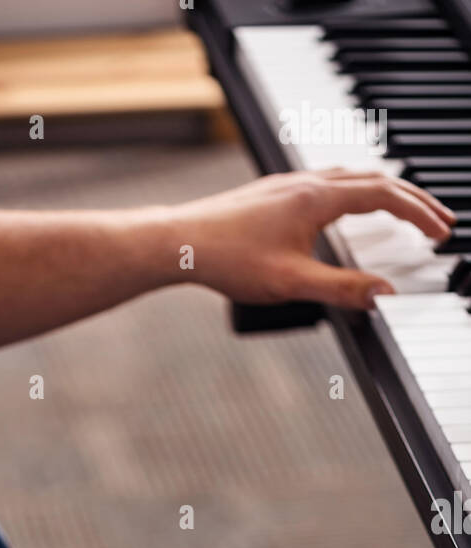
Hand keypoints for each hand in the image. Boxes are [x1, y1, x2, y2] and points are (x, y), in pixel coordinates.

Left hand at [177, 168, 455, 309]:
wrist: (179, 242)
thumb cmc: (227, 260)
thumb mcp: (291, 283)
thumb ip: (342, 290)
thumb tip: (384, 297)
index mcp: (319, 198)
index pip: (386, 196)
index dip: (419, 213)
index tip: (441, 232)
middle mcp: (306, 182)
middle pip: (375, 180)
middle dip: (412, 200)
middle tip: (438, 221)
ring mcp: (289, 184)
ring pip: (351, 177)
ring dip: (385, 192)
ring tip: (404, 212)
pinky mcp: (272, 193)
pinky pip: (327, 182)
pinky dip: (354, 191)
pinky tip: (347, 209)